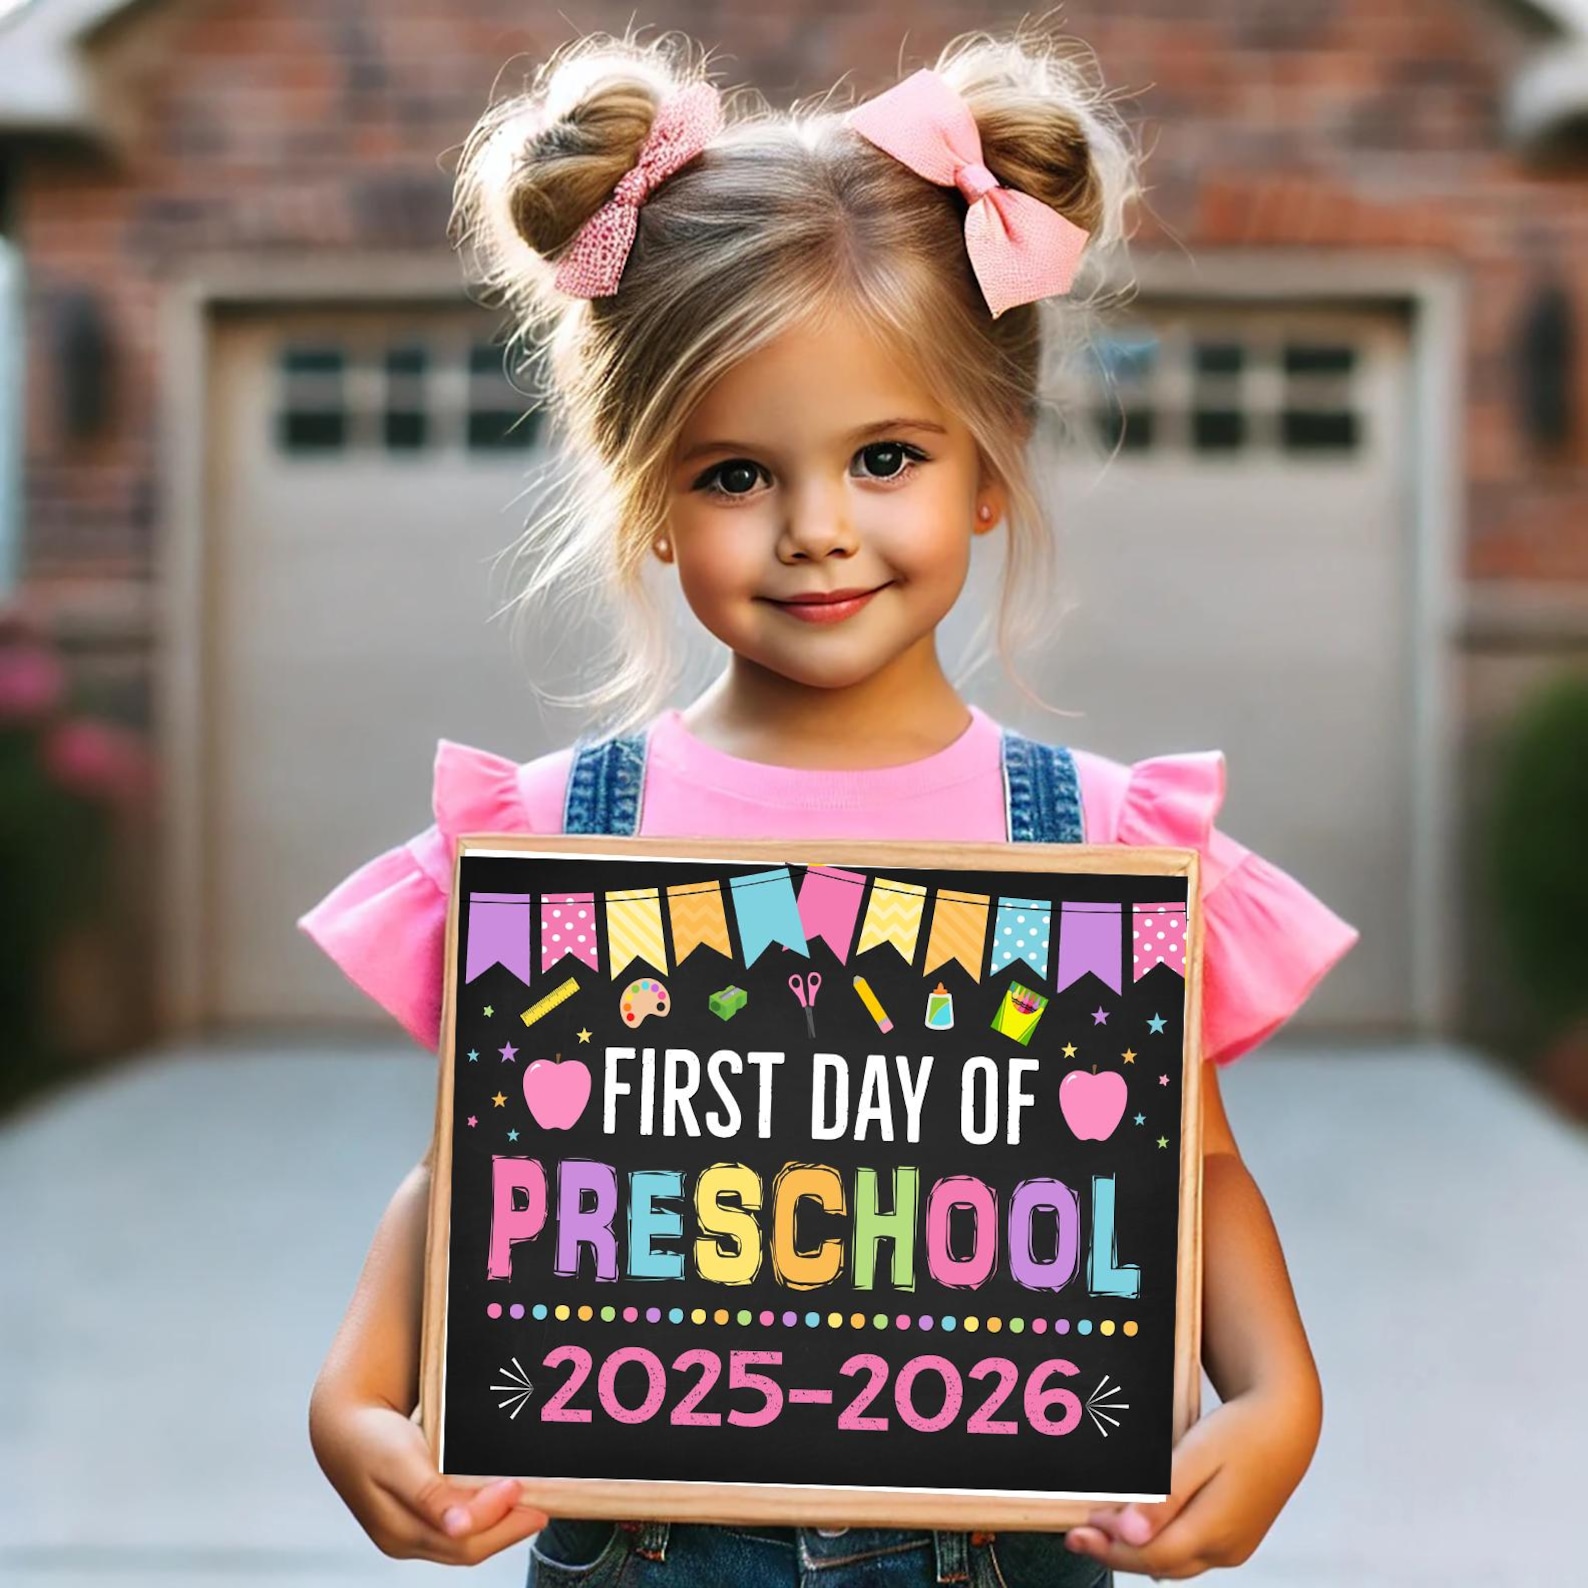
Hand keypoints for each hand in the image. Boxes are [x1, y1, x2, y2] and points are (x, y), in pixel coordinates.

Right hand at [310, 1393, 548, 1563]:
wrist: (340, 1426)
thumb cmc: (371, 1438)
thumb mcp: (399, 1461)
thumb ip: (430, 1496)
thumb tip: (461, 1529)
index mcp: (400, 1532)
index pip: (464, 1542)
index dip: (499, 1521)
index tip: (521, 1488)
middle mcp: (405, 1540)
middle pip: (468, 1548)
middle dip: (507, 1528)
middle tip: (543, 1504)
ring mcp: (410, 1531)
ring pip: (464, 1541)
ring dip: (499, 1525)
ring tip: (529, 1504)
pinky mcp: (415, 1517)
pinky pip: (457, 1526)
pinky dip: (482, 1515)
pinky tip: (500, 1499)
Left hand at [1061, 1390, 1318, 1578]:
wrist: (1287, 1425)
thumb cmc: (1241, 1432)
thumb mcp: (1198, 1454)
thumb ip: (1164, 1497)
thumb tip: (1129, 1535)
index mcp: (1215, 1530)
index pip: (1151, 1556)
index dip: (1110, 1549)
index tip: (1075, 1531)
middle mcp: (1225, 1549)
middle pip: (1159, 1565)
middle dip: (1115, 1553)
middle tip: (1076, 1535)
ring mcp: (1233, 1548)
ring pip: (1174, 1563)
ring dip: (1136, 1551)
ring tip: (1100, 1531)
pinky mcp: (1236, 1540)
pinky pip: (1189, 1553)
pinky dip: (1160, 1545)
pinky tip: (1140, 1528)